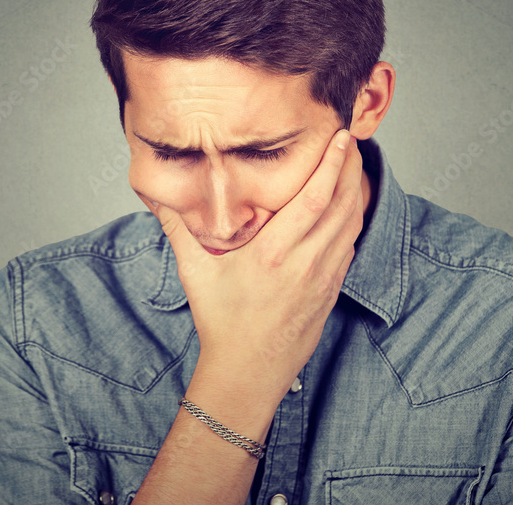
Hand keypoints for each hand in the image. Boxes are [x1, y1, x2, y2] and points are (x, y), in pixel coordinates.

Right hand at [142, 129, 364, 402]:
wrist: (247, 373)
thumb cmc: (221, 322)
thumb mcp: (195, 271)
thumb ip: (178, 227)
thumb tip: (156, 194)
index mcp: (273, 254)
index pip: (314, 199)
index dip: (332, 165)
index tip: (339, 138)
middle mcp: (305, 263)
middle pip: (342, 205)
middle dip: (351, 168)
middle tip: (351, 140)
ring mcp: (323, 278)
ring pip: (351, 224)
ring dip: (356, 191)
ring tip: (353, 164)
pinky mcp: (331, 291)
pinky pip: (349, 246)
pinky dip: (353, 219)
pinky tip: (347, 205)